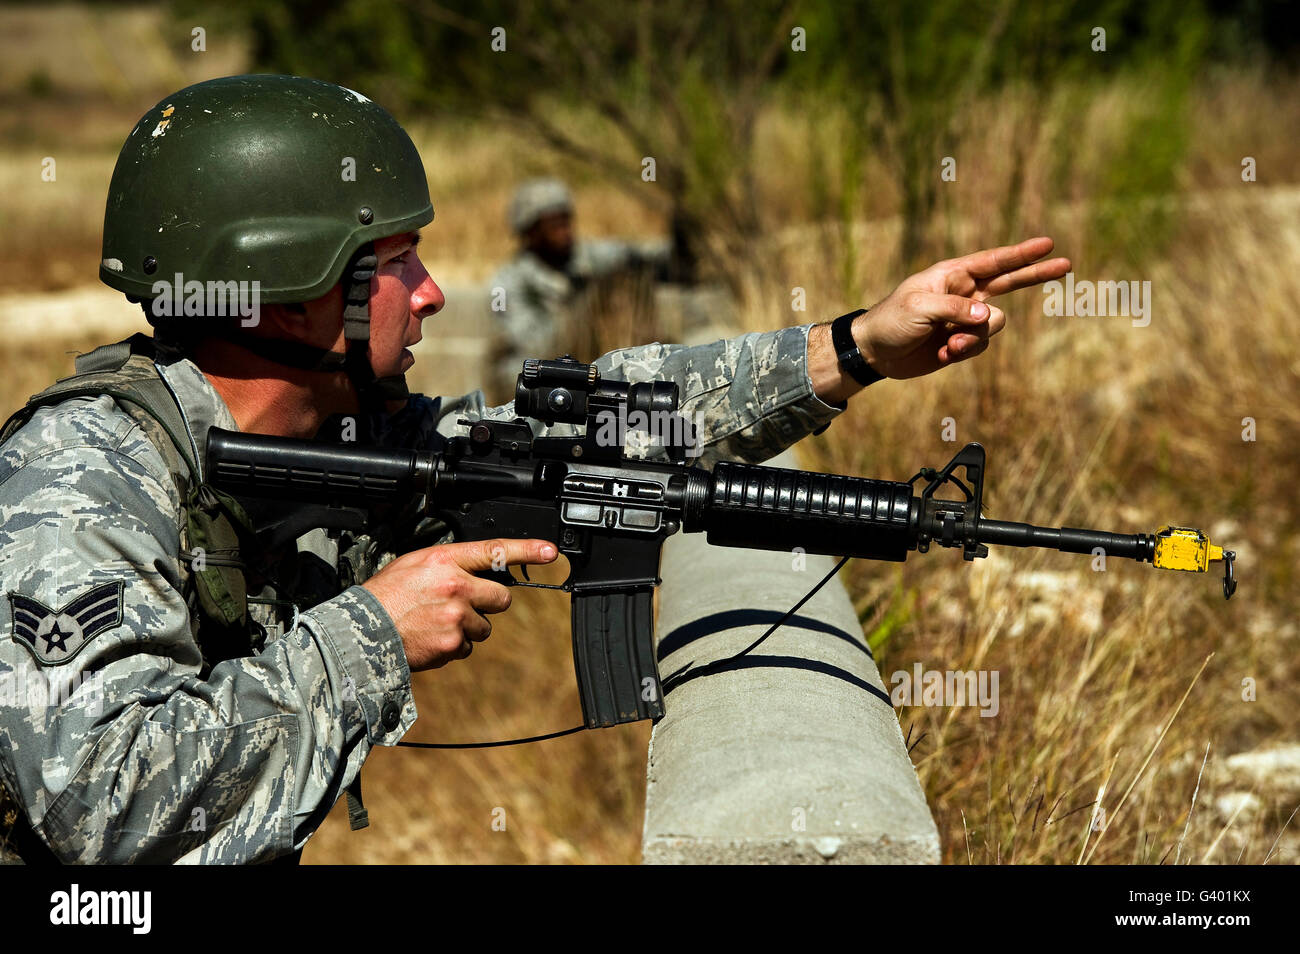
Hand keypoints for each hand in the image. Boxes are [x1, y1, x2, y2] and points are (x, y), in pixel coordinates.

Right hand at [361, 538, 557, 670]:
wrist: (362, 632)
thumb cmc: (385, 596)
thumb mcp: (414, 564)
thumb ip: (449, 565)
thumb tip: (475, 572)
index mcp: (446, 559)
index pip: (495, 550)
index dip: (528, 550)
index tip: (551, 552)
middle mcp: (456, 585)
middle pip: (501, 597)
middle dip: (487, 604)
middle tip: (460, 606)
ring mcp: (457, 616)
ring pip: (484, 626)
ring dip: (468, 627)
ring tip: (435, 623)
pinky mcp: (454, 643)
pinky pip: (467, 646)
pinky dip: (453, 646)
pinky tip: (430, 638)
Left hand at [856, 236, 1069, 379]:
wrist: (875, 352)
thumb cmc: (891, 320)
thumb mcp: (919, 308)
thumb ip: (955, 309)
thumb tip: (988, 315)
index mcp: (952, 275)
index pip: (994, 261)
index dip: (1021, 254)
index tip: (1048, 244)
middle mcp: (963, 293)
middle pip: (1010, 282)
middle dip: (1036, 274)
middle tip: (1066, 264)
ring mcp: (964, 318)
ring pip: (993, 325)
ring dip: (973, 338)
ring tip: (947, 346)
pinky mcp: (961, 342)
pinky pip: (979, 345)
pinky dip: (963, 352)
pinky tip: (941, 355)